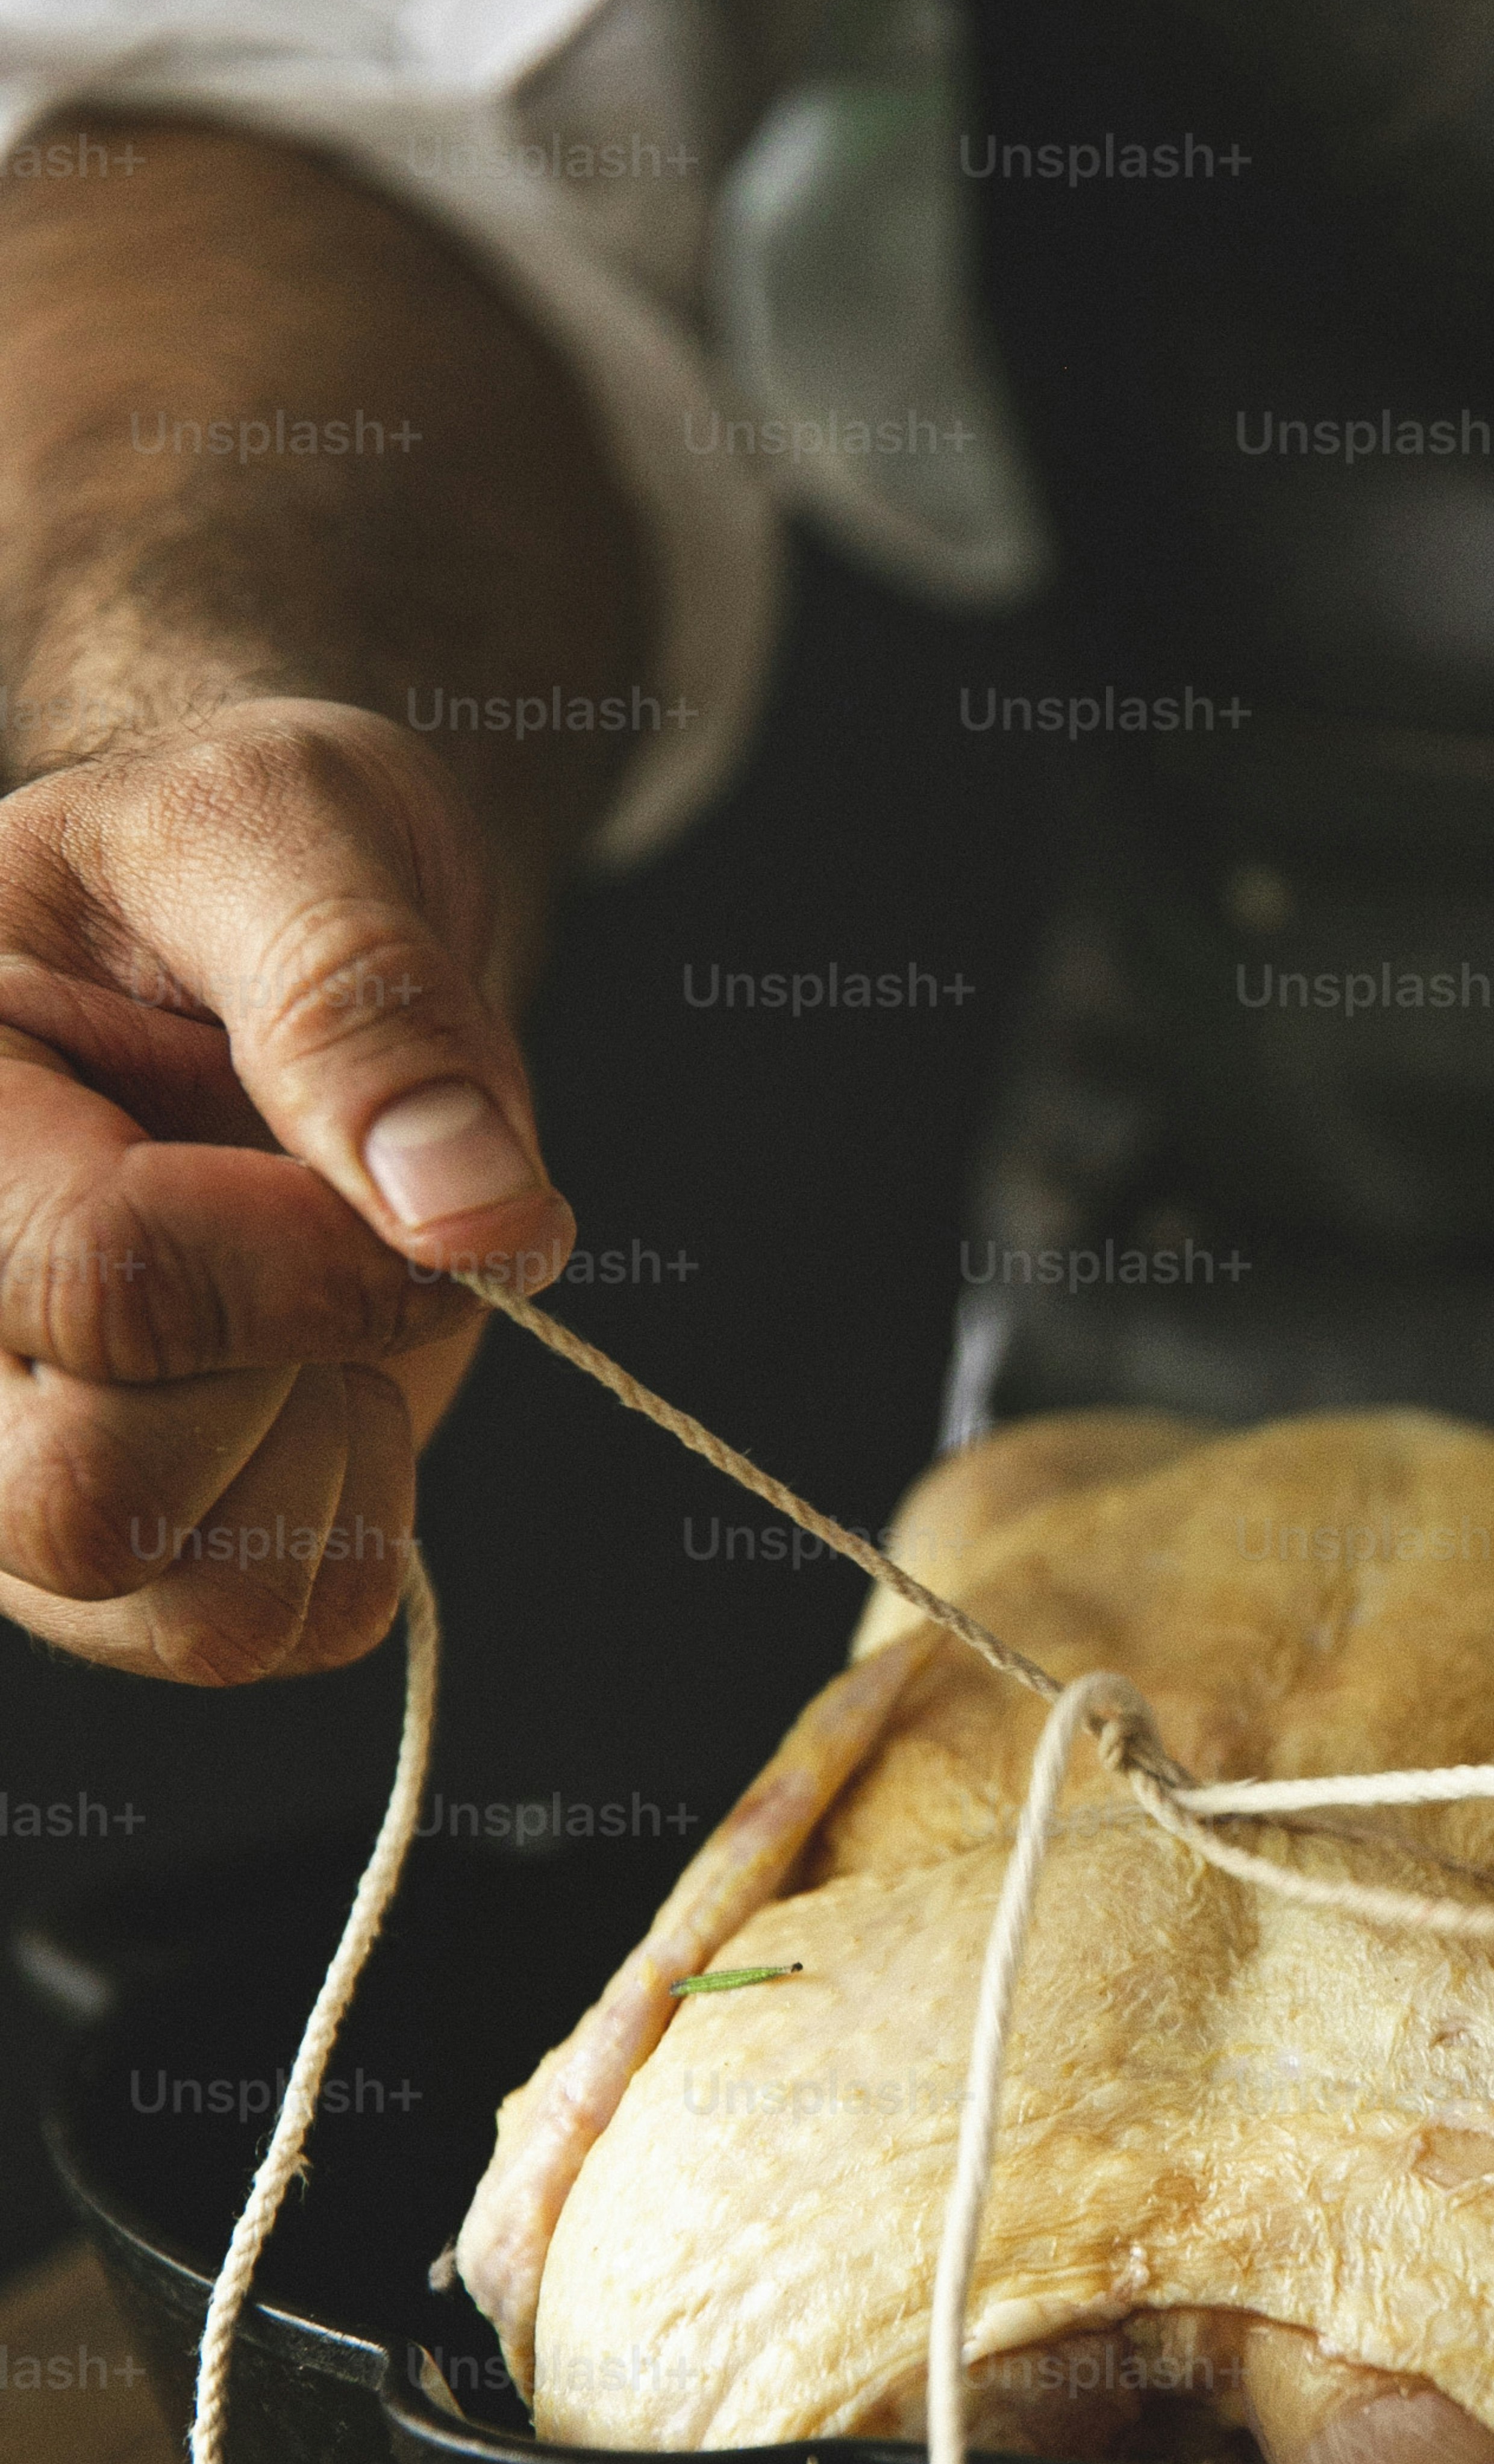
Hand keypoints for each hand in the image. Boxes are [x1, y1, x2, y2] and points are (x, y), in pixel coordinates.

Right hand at [0, 698, 571, 1680]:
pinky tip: (338, 1383)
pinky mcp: (121, 1544)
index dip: (314, 1262)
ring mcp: (7, 1458)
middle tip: (353, 1234)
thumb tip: (476, 1211)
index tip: (421, 1173)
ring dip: (328, 1465)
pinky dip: (354, 1531)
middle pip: (86, 1503)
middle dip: (292, 1379)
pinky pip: (258, 1634)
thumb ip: (362, 1000)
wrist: (276, 934)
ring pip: (174, 1608)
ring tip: (331, 1300)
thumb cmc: (257, 852)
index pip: (103, 1287)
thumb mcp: (297, 829)